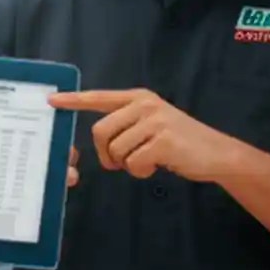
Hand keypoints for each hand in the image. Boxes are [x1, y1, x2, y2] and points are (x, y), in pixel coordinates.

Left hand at [50, 89, 232, 182]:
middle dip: (105, 153)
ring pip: (116, 150)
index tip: (52, 99)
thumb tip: (100, 137)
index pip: (100, 97)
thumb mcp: (153, 123)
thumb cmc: (180, 142)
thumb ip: (129, 123)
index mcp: (139, 97)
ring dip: (127, 165)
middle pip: (100, 130)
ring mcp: (155, 121)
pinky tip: (157, 166)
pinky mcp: (163, 141)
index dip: (74, 100)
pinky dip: (141, 172)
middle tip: (119, 163)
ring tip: (147, 161)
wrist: (216, 153)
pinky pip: (134, 162)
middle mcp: (145, 104)